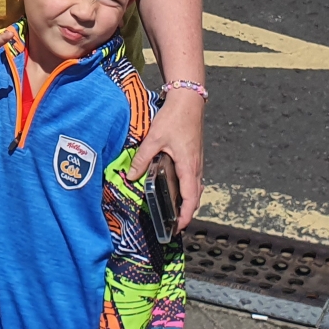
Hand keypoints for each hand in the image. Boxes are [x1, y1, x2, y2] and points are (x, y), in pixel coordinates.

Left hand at [132, 88, 204, 231]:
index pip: (190, 198)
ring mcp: (197, 161)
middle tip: (173, 225)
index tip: (177, 228)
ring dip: (189, 202)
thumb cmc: (174, 119)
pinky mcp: (195, 156)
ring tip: (175, 211)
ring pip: (196, 188)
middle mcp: (196, 167)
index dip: (185, 215)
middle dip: (186, 213)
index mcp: (188, 166)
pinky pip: (195, 179)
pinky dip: (189, 190)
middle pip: (195, 197)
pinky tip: (178, 189)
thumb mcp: (154, 138)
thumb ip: (142, 158)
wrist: (188, 100)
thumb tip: (131, 176)